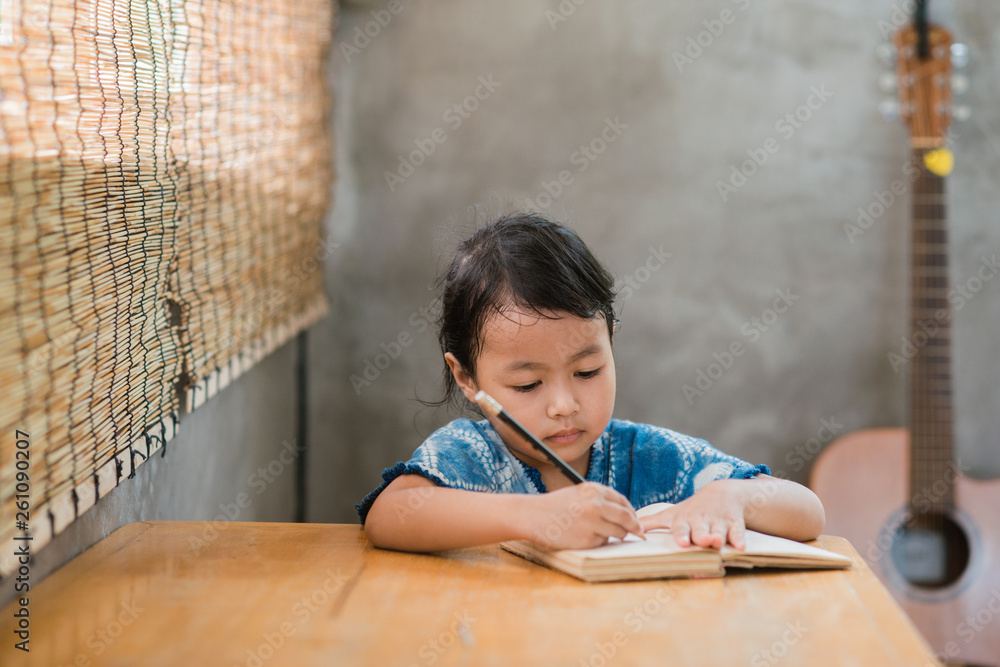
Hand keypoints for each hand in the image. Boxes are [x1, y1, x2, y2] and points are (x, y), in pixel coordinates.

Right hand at [526, 482, 644, 549]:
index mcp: (594, 490)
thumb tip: (627, 515)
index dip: (632, 512)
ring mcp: (591, 523)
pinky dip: (598, 541)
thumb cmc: (556, 505)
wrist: (532, 516)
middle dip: (633, 527)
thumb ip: (601, 500)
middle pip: (625, 518)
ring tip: (598, 532)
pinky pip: (602, 543)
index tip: (635, 520)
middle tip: (638, 532)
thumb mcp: (579, 493)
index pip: (622, 502)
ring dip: (614, 535)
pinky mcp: (586, 540)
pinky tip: (583, 536)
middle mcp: (595, 505)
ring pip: (617, 533)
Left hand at [639, 480, 746, 549]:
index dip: (681, 534)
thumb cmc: (690, 510)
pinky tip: (740, 546)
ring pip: (719, 530)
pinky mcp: (734, 523)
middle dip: (701, 535)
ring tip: (717, 542)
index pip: (681, 528)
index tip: (680, 542)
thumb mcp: (671, 515)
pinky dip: (739, 538)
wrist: (720, 494)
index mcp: (684, 520)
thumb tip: (628, 527)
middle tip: (701, 540)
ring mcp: (718, 521)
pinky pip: (737, 531)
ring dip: (718, 536)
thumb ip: (652, 523)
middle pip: (700, 530)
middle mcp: (701, 521)